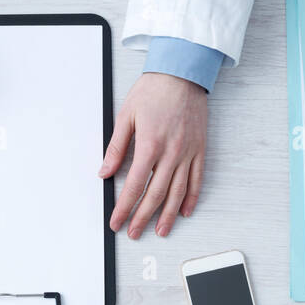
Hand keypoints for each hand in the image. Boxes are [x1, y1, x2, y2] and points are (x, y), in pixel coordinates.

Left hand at [99, 73, 207, 238]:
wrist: (182, 72)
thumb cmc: (154, 90)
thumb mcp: (126, 116)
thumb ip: (116, 148)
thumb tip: (104, 172)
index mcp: (150, 144)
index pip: (134, 185)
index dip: (124, 208)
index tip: (117, 221)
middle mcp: (171, 152)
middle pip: (156, 195)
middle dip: (143, 217)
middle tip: (133, 232)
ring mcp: (188, 152)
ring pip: (178, 192)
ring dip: (168, 215)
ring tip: (160, 231)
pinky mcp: (199, 149)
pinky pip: (197, 179)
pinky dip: (191, 197)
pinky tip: (184, 211)